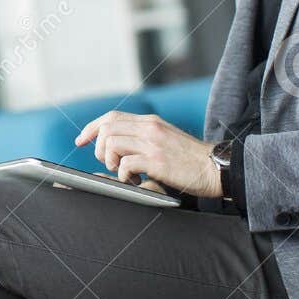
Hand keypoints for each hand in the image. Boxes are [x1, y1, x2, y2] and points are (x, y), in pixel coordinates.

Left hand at [74, 111, 221, 199]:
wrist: (217, 167)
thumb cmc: (192, 159)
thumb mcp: (166, 138)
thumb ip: (145, 136)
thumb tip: (118, 145)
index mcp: (151, 122)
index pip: (111, 117)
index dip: (91, 128)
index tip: (81, 140)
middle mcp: (150, 128)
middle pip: (106, 128)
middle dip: (98, 148)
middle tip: (109, 164)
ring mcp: (153, 143)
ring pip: (112, 144)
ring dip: (110, 162)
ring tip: (124, 173)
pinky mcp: (157, 161)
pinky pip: (125, 164)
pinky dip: (123, 175)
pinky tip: (135, 181)